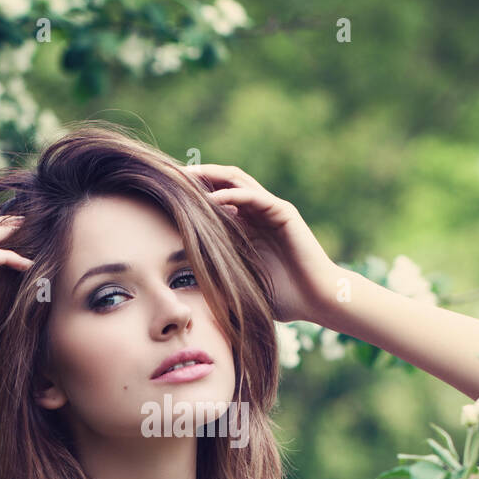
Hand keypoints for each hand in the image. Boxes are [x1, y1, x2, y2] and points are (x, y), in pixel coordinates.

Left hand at [182, 163, 336, 324]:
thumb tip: (181, 286)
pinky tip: (210, 200)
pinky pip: (254, 197)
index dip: (190, 195)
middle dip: (195, 178)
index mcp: (245, 227)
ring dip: (209, 177)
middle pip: (221, 183)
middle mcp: (257, 213)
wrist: (317, 301)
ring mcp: (271, 210)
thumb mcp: (239, 285)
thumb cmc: (282, 300)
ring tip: (183, 178)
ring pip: (236, 182)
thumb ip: (217, 277)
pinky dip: (231, 196)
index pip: (213, 200)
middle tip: (167, 177)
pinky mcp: (283, 213)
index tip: (161, 195)